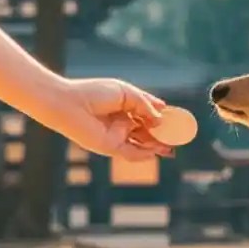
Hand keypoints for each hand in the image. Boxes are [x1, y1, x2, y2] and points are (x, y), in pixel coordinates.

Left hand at [53, 78, 172, 160]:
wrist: (69, 104)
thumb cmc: (93, 93)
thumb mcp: (125, 93)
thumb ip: (144, 104)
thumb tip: (161, 118)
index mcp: (125, 106)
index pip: (148, 114)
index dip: (163, 117)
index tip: (178, 119)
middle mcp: (122, 122)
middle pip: (148, 130)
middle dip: (163, 134)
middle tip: (179, 137)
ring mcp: (116, 135)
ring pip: (141, 143)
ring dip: (156, 146)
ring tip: (171, 147)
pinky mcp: (109, 147)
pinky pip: (130, 153)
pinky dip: (143, 154)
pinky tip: (154, 153)